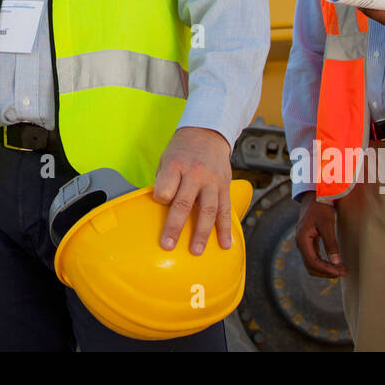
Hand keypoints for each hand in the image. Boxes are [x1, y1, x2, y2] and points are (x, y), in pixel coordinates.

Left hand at [152, 126, 232, 255]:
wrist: (208, 133)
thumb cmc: (182, 150)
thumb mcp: (166, 158)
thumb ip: (164, 181)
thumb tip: (160, 206)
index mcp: (176, 166)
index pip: (165, 188)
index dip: (161, 198)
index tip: (159, 203)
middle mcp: (195, 174)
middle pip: (184, 203)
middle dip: (175, 227)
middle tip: (168, 245)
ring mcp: (212, 181)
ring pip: (208, 210)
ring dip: (202, 233)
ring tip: (197, 251)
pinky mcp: (225, 186)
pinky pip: (225, 210)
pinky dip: (225, 228)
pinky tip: (225, 244)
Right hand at [295, 192, 345, 277]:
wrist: (315, 197)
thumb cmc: (320, 208)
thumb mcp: (327, 224)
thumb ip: (331, 243)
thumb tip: (336, 262)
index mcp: (302, 239)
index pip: (313, 262)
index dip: (326, 269)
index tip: (340, 272)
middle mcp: (300, 243)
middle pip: (311, 266)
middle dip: (326, 272)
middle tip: (343, 272)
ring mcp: (303, 243)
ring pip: (312, 264)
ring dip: (325, 269)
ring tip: (341, 269)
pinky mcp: (308, 242)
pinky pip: (314, 258)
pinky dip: (324, 263)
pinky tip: (335, 263)